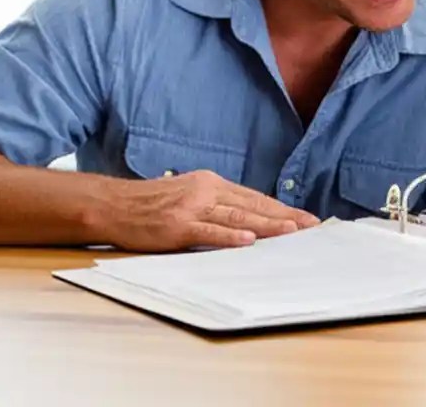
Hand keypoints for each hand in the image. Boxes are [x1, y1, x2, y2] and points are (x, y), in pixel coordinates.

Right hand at [98, 170, 319, 251]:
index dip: (282, 209)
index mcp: (212, 183)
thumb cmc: (152, 204)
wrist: (113, 205)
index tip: (306, 219)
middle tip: (311, 227)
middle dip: (285, 217)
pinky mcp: (177, 226)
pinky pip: (209, 232)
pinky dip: (230, 237)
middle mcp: (206, 191)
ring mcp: (192, 208)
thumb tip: (249, 219)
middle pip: (253, 206)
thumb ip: (217, 203)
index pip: (255, 198)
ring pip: (237, 218)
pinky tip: (249, 241)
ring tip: (292, 232)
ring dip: (267, 226)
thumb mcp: (189, 193)